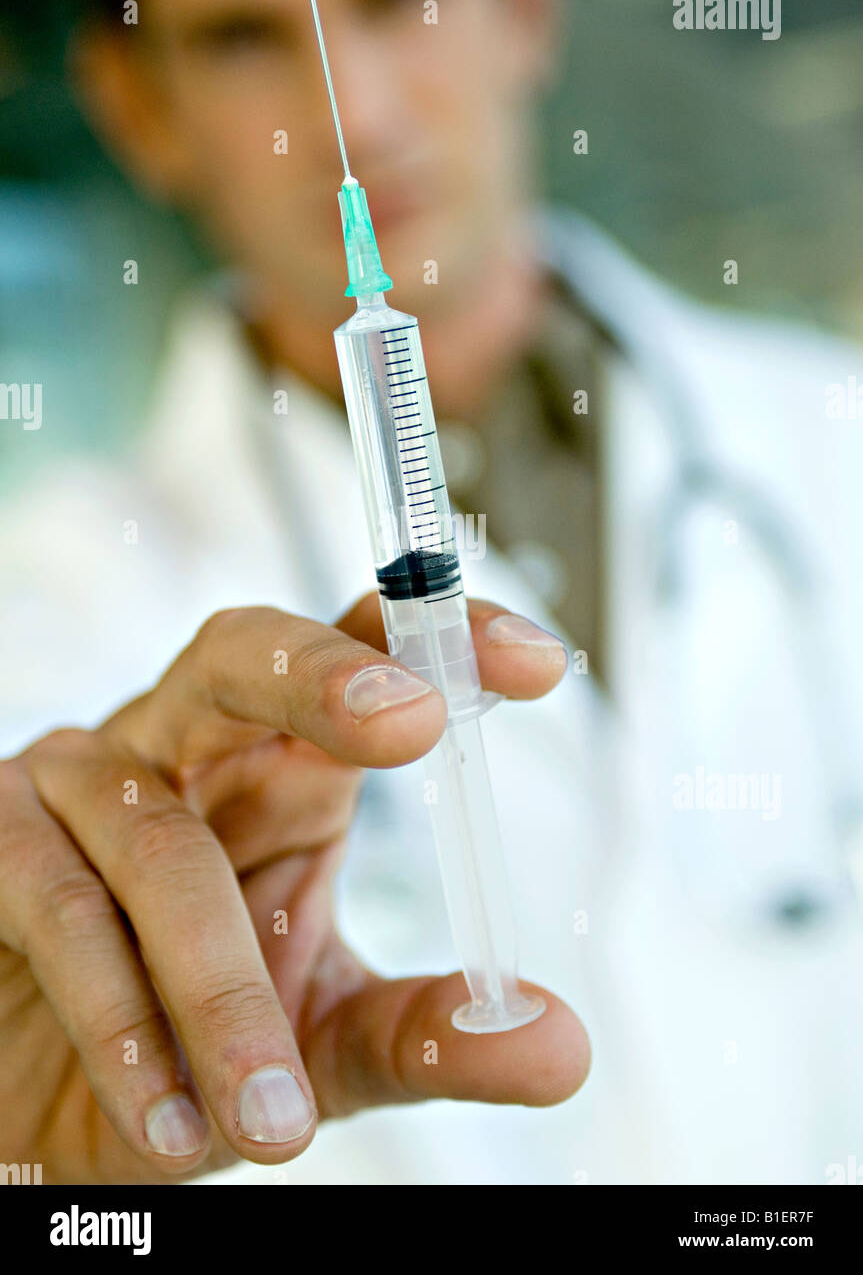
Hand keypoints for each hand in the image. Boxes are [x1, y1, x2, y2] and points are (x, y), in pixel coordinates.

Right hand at [0, 593, 589, 1182]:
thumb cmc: (196, 1041)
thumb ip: (428, 1032)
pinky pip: (60, 913)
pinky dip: (123, 1026)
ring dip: (223, 989)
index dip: (437, 640)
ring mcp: (75, 784)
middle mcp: (179, 746)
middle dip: (324, 676)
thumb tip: (561, 1047)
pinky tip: (172, 1123)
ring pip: (160, 842)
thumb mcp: (324, 1039)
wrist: (40, 1107)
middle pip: (239, 656)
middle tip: (412, 725)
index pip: (358, 659)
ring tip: (275, 1125)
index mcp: (277, 765)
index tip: (539, 664)